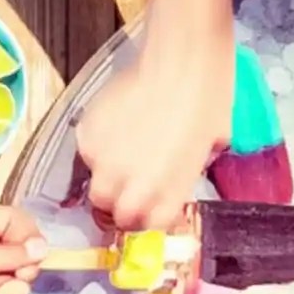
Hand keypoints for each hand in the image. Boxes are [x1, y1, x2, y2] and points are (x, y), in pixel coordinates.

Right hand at [75, 33, 232, 229]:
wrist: (182, 65)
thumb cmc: (206, 104)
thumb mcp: (206, 153)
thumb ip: (183, 178)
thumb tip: (173, 180)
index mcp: (167, 196)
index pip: (147, 228)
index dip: (149, 221)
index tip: (152, 211)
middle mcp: (131, 187)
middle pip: (113, 217)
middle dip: (123, 207)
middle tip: (134, 188)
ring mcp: (104, 162)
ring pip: (96, 187)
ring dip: (108, 181)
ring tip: (124, 159)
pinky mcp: (87, 135)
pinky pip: (87, 153)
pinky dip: (98, 149)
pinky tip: (116, 131)